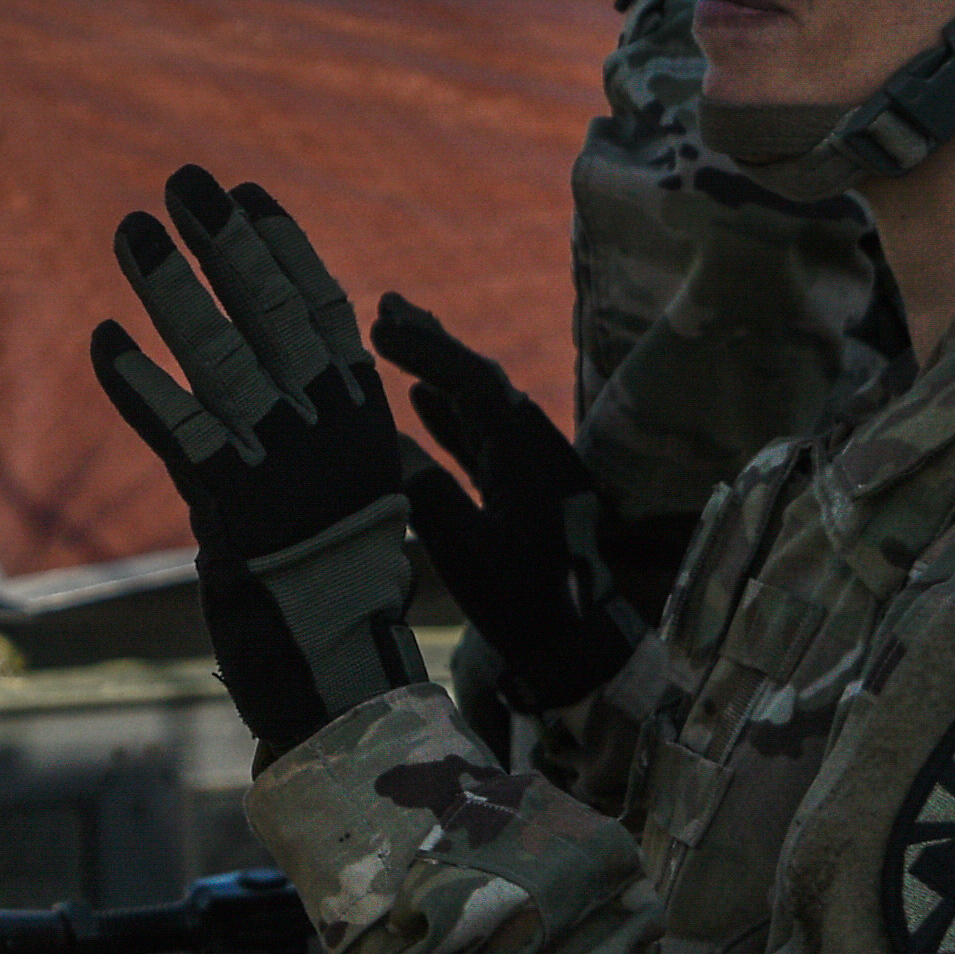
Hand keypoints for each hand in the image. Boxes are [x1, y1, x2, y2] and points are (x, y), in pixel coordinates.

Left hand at [90, 169, 434, 757]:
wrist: (339, 674)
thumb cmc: (340, 591)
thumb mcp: (352, 498)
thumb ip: (325, 435)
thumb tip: (302, 381)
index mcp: (363, 418)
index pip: (324, 309)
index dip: (283, 246)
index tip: (248, 192)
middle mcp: (328, 428)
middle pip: (272, 311)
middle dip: (225, 240)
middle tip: (183, 178)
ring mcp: (281, 464)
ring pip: (220, 355)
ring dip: (172, 287)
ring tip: (132, 229)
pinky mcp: (232, 508)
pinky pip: (177, 430)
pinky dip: (138, 384)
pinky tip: (104, 340)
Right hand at [370, 291, 638, 720]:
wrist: (574, 645)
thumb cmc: (521, 602)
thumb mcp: (465, 552)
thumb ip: (426, 494)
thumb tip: (389, 444)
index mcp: (527, 455)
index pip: (475, 384)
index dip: (427, 351)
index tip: (380, 326)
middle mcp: (536, 449)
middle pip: (482, 383)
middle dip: (435, 345)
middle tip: (388, 308)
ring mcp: (534, 469)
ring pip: (482, 408)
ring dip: (441, 375)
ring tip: (396, 339)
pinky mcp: (527, 492)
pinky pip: (485, 440)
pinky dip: (452, 418)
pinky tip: (421, 401)